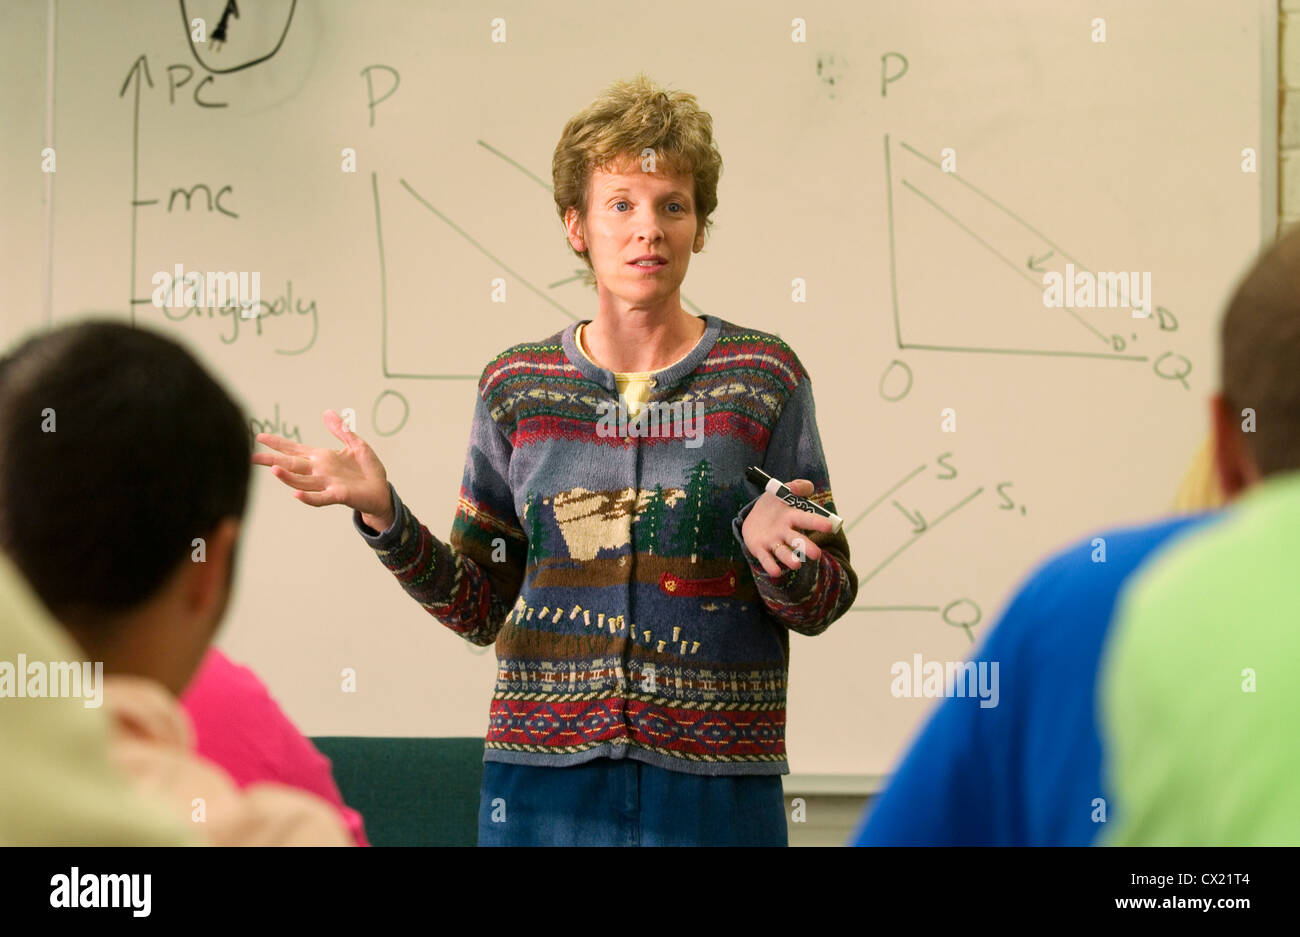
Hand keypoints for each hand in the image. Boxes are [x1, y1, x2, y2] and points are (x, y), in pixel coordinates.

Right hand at [252, 409, 392, 524]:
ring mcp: (327, 484)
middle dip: (271, 460)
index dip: (278, 444)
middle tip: (251, 458)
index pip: (295, 450)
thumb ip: (341, 430)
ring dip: (287, 477)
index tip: (260, 436)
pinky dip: (307, 496)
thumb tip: (326, 412)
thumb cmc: (368, 470)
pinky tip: (295, 493)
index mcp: (322, 458)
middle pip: (291, 465)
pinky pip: (319, 497)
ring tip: (272, 469)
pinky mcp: (338, 495)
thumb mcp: (356, 444)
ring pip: (301, 481)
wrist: (382, 491)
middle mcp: (320, 471)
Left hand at [740, 479, 834, 576]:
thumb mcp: (783, 490)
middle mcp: (785, 532)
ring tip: (796, 564)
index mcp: (793, 517)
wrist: (754, 516)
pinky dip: (770, 565)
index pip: (807, 519)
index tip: (829, 526)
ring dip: (789, 558)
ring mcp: (773, 541)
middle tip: (816, 554)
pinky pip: (766, 558)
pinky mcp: (760, 549)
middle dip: (806, 547)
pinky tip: (776, 572)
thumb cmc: (775, 504)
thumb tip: (798, 489)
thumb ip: (797, 487)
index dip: (817, 523)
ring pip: (783, 551)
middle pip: (797, 540)